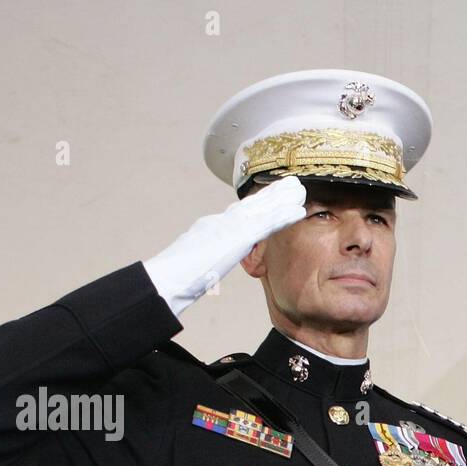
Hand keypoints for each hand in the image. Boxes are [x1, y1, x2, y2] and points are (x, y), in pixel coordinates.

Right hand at [141, 175, 307, 316]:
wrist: (167, 280)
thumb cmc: (176, 280)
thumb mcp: (194, 267)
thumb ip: (204, 261)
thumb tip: (206, 266)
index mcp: (210, 229)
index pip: (236, 214)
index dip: (255, 204)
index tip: (268, 196)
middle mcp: (220, 223)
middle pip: (250, 205)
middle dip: (270, 194)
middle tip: (289, 183)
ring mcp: (228, 228)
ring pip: (261, 209)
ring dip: (281, 198)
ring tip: (299, 188)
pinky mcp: (237, 237)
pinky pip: (265, 224)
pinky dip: (282, 216)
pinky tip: (297, 211)